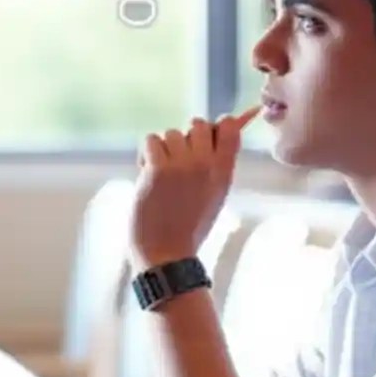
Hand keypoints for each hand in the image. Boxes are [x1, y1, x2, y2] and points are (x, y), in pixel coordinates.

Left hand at [131, 108, 259, 270]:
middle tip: (178, 160)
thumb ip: (218, 165)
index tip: (209, 133)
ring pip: (171, 133)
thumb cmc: (188, 227)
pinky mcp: (158, 169)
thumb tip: (218, 131)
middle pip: (198, 124)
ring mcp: (182, 165)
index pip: (230, 128)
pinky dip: (145, 155)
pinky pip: (151, 140)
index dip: (219, 123)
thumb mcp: (215, 195)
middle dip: (186, 137)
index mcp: (223, 172)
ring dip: (163, 150)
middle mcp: (206, 165)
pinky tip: (147, 173)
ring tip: (160, 174)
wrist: (167, 253)